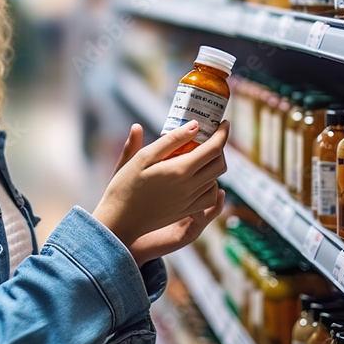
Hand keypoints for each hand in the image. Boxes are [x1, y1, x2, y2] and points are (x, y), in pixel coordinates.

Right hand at [92, 121, 229, 264]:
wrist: (119, 220)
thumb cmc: (125, 186)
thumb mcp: (143, 157)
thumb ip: (170, 141)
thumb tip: (195, 126)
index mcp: (180, 170)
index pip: (214, 149)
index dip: (222, 133)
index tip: (224, 123)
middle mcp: (190, 187)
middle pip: (220, 164)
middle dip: (219, 147)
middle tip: (208, 137)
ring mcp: (190, 201)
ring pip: (216, 179)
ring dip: (213, 164)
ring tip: (199, 154)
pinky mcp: (187, 211)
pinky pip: (209, 196)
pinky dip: (209, 183)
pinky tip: (196, 177)